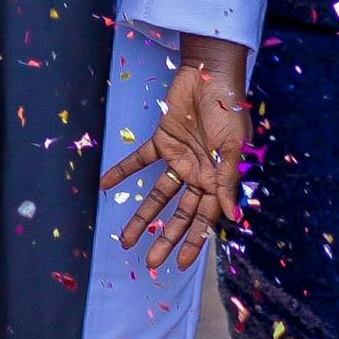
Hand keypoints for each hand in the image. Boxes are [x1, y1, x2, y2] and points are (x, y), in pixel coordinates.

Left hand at [102, 61, 249, 274]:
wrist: (210, 74)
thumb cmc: (228, 110)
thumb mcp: (232, 148)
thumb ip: (227, 181)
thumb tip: (231, 216)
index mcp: (218, 179)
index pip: (204, 218)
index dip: (194, 241)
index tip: (182, 265)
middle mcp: (198, 173)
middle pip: (179, 213)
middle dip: (166, 237)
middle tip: (150, 261)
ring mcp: (179, 158)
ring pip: (158, 194)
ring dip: (143, 215)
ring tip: (126, 240)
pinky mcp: (162, 140)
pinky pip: (140, 160)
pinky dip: (123, 171)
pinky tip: (105, 185)